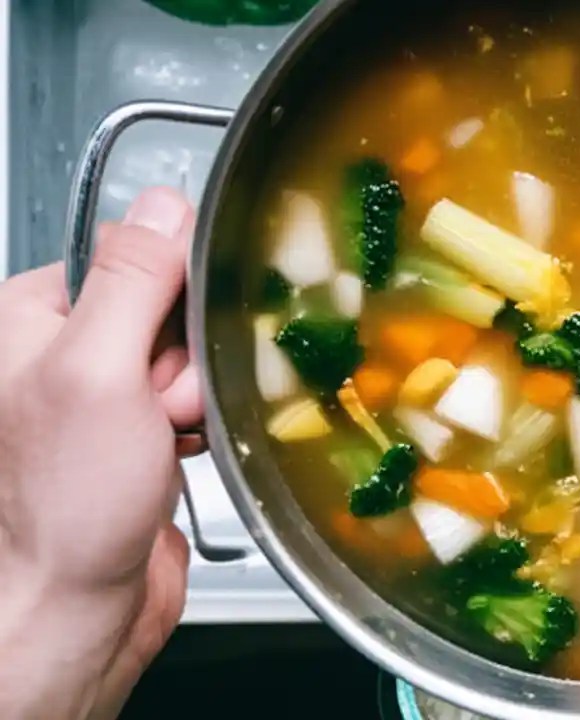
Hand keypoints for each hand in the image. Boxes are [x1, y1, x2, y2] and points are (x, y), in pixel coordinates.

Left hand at [0, 187, 199, 718]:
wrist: (76, 612)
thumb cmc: (63, 506)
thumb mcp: (96, 372)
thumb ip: (133, 281)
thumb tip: (166, 206)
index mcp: (28, 319)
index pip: (132, 260)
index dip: (170, 301)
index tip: (166, 348)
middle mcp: (57, 355)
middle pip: (168, 312)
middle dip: (185, 362)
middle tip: (161, 409)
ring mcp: (97, 400)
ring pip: (189, 359)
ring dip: (198, 399)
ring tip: (170, 439)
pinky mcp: (132, 439)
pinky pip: (193, 402)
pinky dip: (202, 425)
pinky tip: (183, 452)